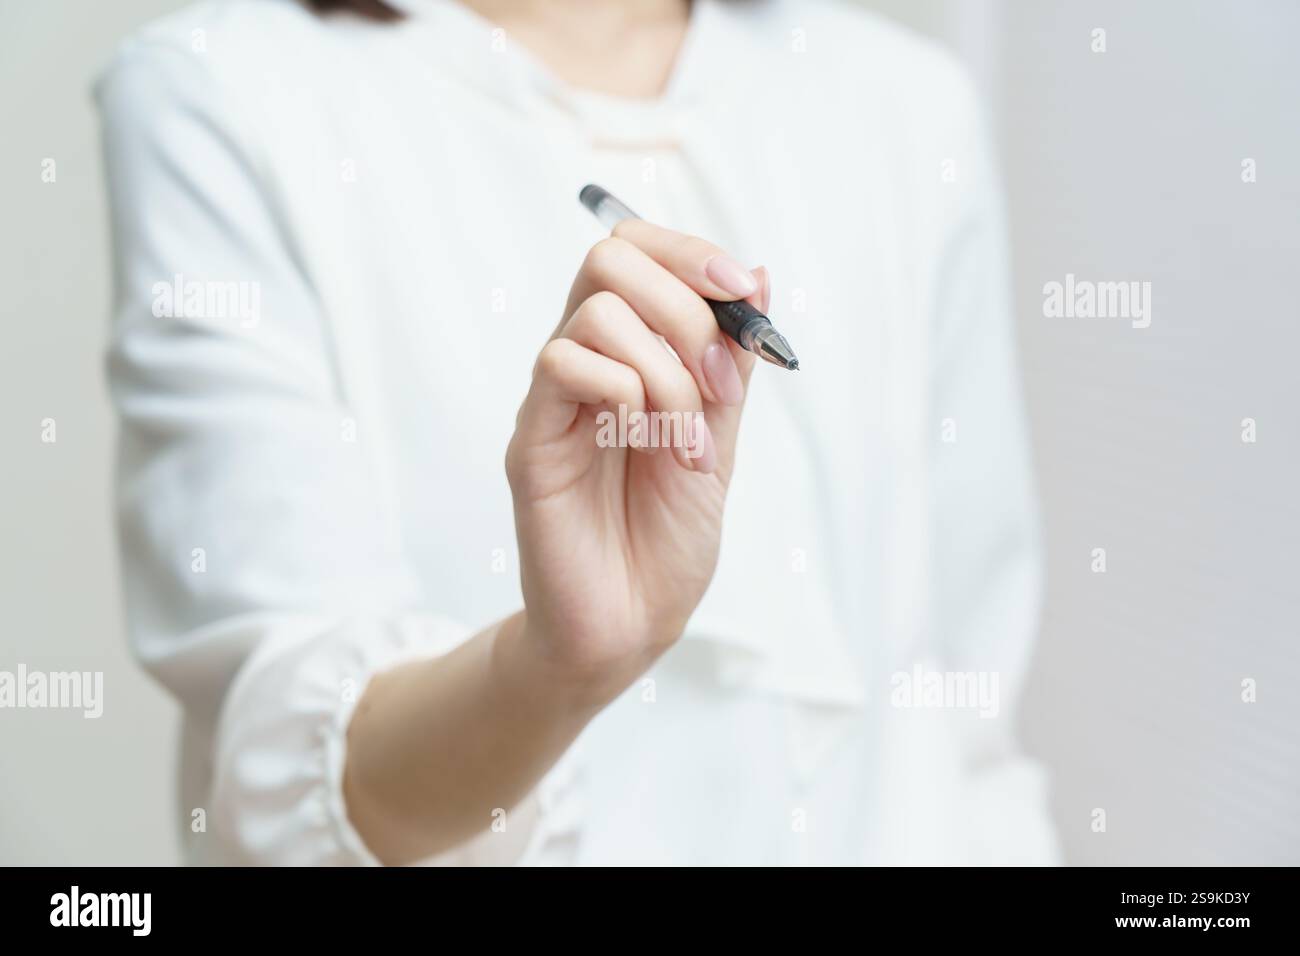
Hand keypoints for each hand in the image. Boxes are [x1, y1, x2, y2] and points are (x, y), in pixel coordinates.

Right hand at [505, 220, 768, 702]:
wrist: (631, 622)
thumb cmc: (668, 537)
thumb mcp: (721, 437)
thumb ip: (731, 361)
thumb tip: (758, 273)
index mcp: (630, 353)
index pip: (639, 252)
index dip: (692, 253)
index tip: (743, 292)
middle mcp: (586, 363)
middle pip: (609, 257)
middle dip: (685, 306)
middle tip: (717, 384)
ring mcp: (554, 400)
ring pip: (595, 310)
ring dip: (667, 370)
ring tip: (688, 440)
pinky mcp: (532, 442)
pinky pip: (562, 365)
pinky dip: (625, 390)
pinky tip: (647, 443)